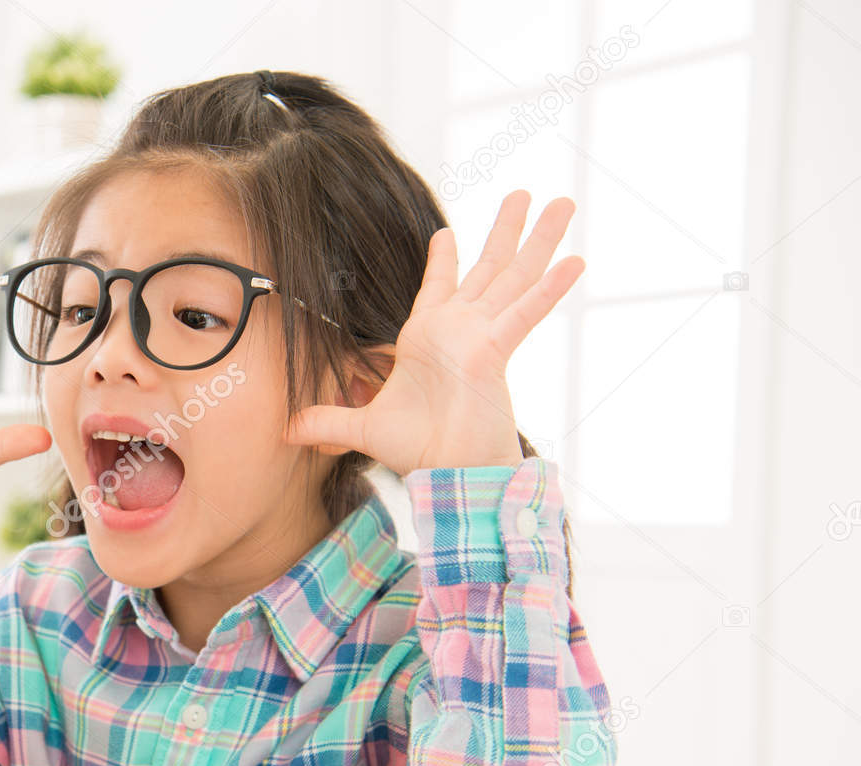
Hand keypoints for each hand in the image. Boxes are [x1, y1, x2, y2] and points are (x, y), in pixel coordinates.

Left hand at [284, 191, 582, 475]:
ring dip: (538, 241)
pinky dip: (548, 289)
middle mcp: (460, 330)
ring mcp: (482, 337)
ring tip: (563, 203)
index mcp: (428, 339)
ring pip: (514, 277)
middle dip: (506, 231)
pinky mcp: (496, 352)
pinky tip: (575, 262)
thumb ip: (326, 421)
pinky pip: (525, 313)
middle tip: (524, 194)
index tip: (445, 232)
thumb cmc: (417, 451)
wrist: (447, 474)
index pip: (438, 288)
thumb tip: (286, 429)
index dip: (443, 260)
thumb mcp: (362, 428)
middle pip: (488, 269)